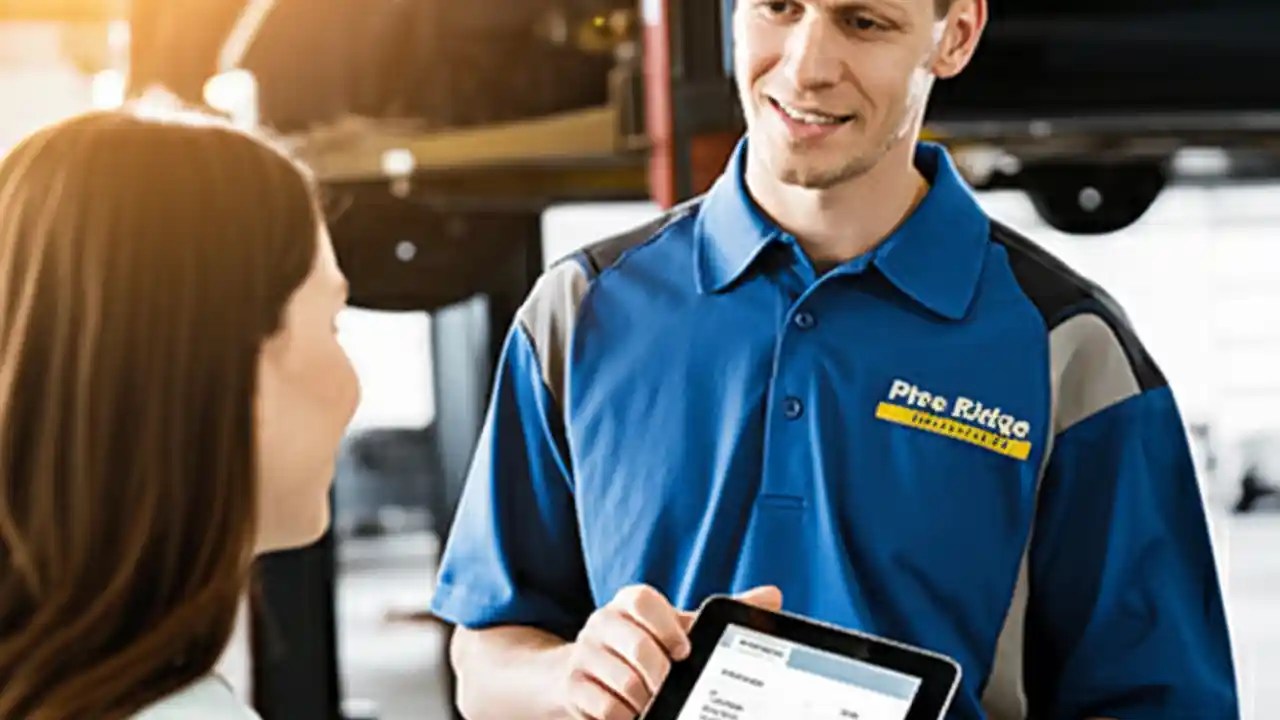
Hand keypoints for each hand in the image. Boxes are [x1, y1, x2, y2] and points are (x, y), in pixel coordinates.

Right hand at [560, 584, 782, 719]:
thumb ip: (717, 617)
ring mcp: (584, 654)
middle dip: (663, 675)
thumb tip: (772, 597)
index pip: (643, 601)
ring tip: (655, 702)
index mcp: (630, 603)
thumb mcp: (678, 630)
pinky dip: (626, 716)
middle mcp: (603, 622)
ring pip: (624, 682)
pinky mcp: (573, 685)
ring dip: (647, 701)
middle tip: (672, 686)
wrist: (588, 671)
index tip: (684, 651)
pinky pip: (605, 706)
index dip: (666, 625)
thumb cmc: (644, 647)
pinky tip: (634, 712)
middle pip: (637, 647)